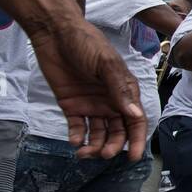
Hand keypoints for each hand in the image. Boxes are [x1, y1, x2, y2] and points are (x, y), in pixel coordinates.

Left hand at [31, 16, 146, 160]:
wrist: (55, 34)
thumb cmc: (86, 43)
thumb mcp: (106, 65)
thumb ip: (120, 91)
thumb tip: (135, 115)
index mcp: (124, 92)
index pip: (135, 121)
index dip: (136, 140)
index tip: (132, 157)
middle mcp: (110, 101)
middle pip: (117, 131)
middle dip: (112, 145)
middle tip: (103, 154)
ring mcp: (91, 104)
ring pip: (98, 133)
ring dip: (95, 145)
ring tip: (85, 153)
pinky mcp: (72, 105)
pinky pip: (78, 127)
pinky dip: (77, 137)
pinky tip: (75, 142)